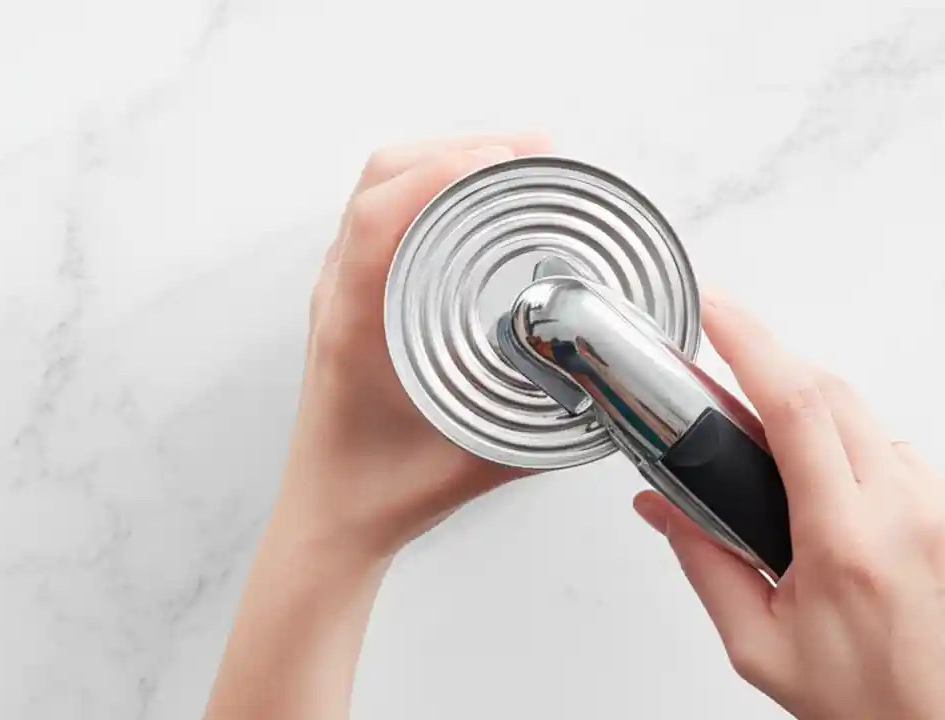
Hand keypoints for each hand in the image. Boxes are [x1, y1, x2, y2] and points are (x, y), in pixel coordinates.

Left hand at [282, 132, 551, 558]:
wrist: (330, 518)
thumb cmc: (384, 492)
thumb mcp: (476, 461)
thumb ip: (545, 433)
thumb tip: (614, 392)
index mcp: (352, 323)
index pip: (380, 214)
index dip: (443, 171)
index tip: (508, 157)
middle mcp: (339, 292)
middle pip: (381, 177)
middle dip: (458, 147)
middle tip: (534, 153)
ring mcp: (340, 288)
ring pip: (380, 188)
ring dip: (443, 161)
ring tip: (513, 162)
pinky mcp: (352, 294)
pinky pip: (382, 214)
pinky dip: (428, 189)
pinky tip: (475, 203)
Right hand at [634, 292, 944, 718]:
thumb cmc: (881, 709)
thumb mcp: (763, 649)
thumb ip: (704, 565)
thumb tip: (659, 508)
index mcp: (848, 542)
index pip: (796, 406)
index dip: (750, 341)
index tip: (716, 308)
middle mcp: (908, 509)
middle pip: (832, 392)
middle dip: (773, 366)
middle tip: (726, 375)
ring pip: (866, 421)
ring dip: (817, 422)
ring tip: (783, 476)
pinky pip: (900, 455)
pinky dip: (857, 458)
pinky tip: (838, 507)